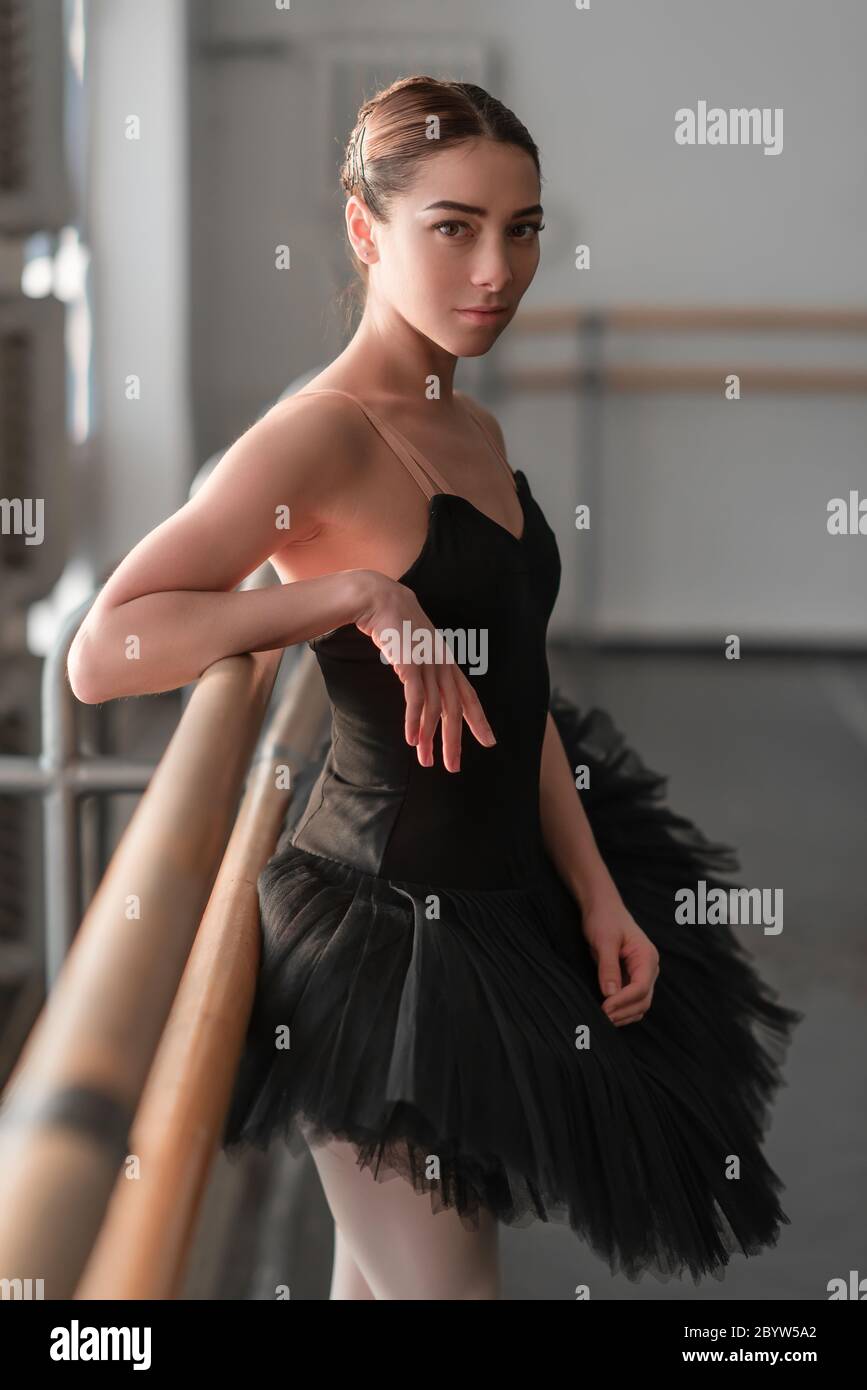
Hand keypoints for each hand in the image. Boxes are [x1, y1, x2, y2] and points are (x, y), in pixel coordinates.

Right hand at [354, 572, 496, 772]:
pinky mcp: (409, 664)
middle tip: (453, 767)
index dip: (479, 720)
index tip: (489, 742)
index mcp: (447, 663)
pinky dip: (414, 720)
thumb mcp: (416, 650)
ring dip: (430, 738)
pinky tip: (412, 739)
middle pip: (455, 709)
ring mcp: (427, 664)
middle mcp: (442, 665)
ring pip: (435, 708)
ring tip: (426, 761)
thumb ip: (422, 670)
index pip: (469, 696)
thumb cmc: (396, 626)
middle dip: (455, 740)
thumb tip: (423, 693)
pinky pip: (415, 698)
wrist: (381, 600)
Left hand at [580, 892, 659, 1026]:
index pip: (641, 987)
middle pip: (643, 1000)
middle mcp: (649, 968)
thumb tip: (609, 994)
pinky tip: (607, 1014)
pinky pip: (632, 1000)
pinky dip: (622, 1010)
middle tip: (600, 1018)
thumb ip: (608, 967)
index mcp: (647, 957)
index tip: (604, 1008)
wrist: (602, 909)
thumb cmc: (604, 919)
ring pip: (640, 1004)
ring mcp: (642, 974)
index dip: (623, 1001)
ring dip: (624, 1015)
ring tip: (602, 1020)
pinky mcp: (632, 978)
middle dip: (623, 1011)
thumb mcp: (604, 940)